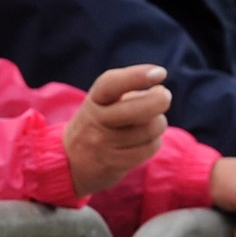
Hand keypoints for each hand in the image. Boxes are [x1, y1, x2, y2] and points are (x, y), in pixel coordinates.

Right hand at [63, 65, 173, 196]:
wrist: (71, 160)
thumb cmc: (99, 124)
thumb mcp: (105, 103)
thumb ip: (131, 94)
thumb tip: (160, 91)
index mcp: (95, 100)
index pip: (111, 84)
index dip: (136, 77)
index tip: (160, 73)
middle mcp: (97, 121)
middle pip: (135, 110)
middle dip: (158, 101)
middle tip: (164, 96)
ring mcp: (104, 144)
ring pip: (149, 130)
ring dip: (158, 124)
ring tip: (149, 124)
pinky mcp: (114, 164)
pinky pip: (148, 149)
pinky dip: (154, 142)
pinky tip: (145, 141)